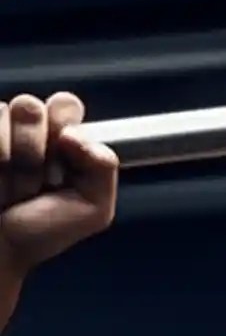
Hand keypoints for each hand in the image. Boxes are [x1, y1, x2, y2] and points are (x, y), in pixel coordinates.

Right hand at [0, 92, 117, 275]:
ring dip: (10, 164)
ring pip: (0, 116)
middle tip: (36, 183)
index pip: (64, 104)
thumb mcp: (93, 208)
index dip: (64, 128)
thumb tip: (74, 134)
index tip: (63, 156)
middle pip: (29, 106)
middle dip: (34, 151)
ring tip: (12, 190)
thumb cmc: (43, 231)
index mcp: (60, 138)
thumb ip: (104, 166)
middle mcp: (24, 129)